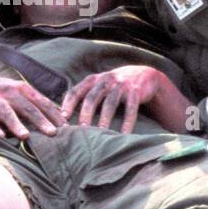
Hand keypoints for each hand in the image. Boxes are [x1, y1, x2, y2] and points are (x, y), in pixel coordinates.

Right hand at [0, 76, 66, 139]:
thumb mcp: (17, 91)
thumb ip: (34, 101)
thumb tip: (58, 115)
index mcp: (22, 88)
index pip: (42, 102)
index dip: (54, 114)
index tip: (66, 126)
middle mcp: (10, 93)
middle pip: (28, 108)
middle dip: (41, 120)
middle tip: (53, 133)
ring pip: (8, 113)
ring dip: (16, 125)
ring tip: (25, 136)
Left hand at [61, 65, 175, 133]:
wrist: (144, 74)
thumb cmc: (114, 86)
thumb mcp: (98, 86)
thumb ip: (83, 96)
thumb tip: (63, 117)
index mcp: (93, 80)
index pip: (76, 91)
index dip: (68, 104)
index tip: (63, 118)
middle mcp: (105, 80)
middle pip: (92, 97)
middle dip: (85, 114)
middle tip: (80, 130)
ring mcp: (121, 85)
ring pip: (110, 103)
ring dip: (104, 119)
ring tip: (100, 133)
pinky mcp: (135, 91)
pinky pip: (130, 108)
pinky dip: (127, 122)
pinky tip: (124, 134)